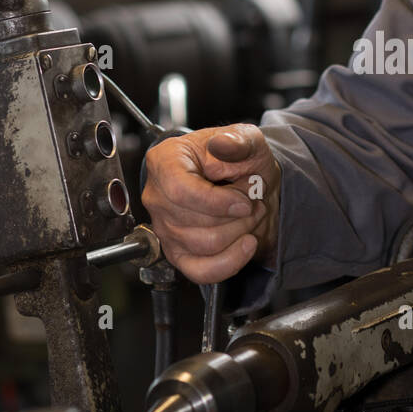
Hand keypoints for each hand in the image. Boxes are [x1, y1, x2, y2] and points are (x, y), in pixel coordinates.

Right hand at [141, 123, 280, 282]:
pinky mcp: (178, 253)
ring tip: (251, 215)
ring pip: (203, 245)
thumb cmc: (240, 159)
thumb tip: (223, 145)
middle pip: (193, 222)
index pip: (179, 191)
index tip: (244, 202)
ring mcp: (165, 227)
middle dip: (236, 216)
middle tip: (254, 202)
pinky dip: (230, 262)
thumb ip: (238, 140)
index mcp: (165, 160)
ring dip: (239, 233)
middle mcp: (158, 196)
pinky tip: (246, 245)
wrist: (248, 182)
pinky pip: (200, 271)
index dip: (216, 202)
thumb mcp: (247, 139)